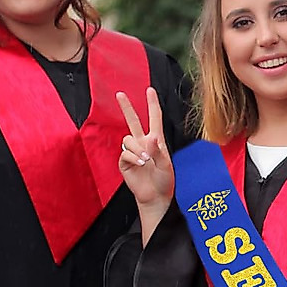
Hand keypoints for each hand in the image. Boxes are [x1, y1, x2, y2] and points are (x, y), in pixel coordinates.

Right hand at [116, 87, 174, 242]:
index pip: (153, 118)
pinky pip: (125, 153)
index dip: (152, 104)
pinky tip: (140, 164)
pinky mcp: (125, 162)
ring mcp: (133, 152)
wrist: (156, 197)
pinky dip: (133, 157)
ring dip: (137, 148)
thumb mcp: (166, 164)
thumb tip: (151, 138)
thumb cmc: (164, 180)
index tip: (150, 90)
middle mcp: (143, 144)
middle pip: (133, 121)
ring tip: (146, 160)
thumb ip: (158, 151)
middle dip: (126, 107)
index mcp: (156, 141)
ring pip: (128, 139)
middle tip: (120, 94)